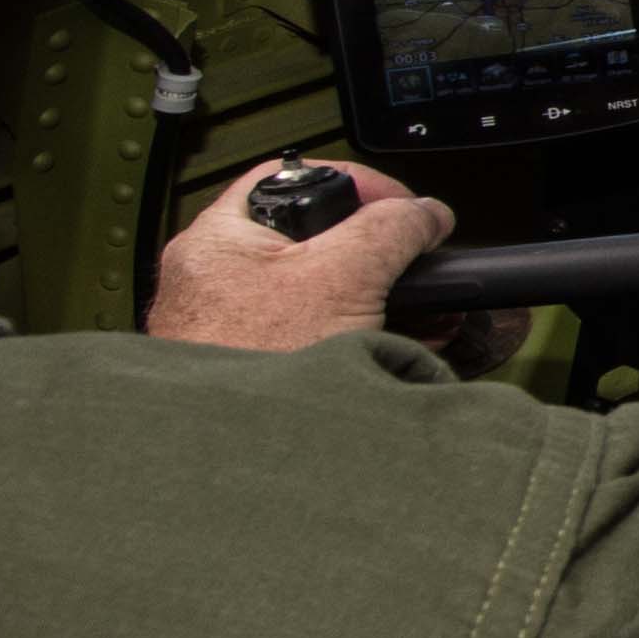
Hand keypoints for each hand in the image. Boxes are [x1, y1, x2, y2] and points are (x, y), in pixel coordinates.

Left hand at [154, 159, 453, 350]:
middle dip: (373, 252)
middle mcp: (214, 281)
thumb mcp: (343, 276)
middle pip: (309, 239)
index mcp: (216, 240)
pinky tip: (386, 352)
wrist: (230, 460)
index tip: (403, 209)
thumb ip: (389, 230)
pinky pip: (312, 337)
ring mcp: (230, 330)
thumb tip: (425, 213)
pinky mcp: (251, 369)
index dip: (357, 185)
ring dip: (371, 299)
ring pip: (315, 293)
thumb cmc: (253, 369)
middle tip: (408, 264)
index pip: (288, 178)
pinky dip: (354, 337)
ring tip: (414, 315)